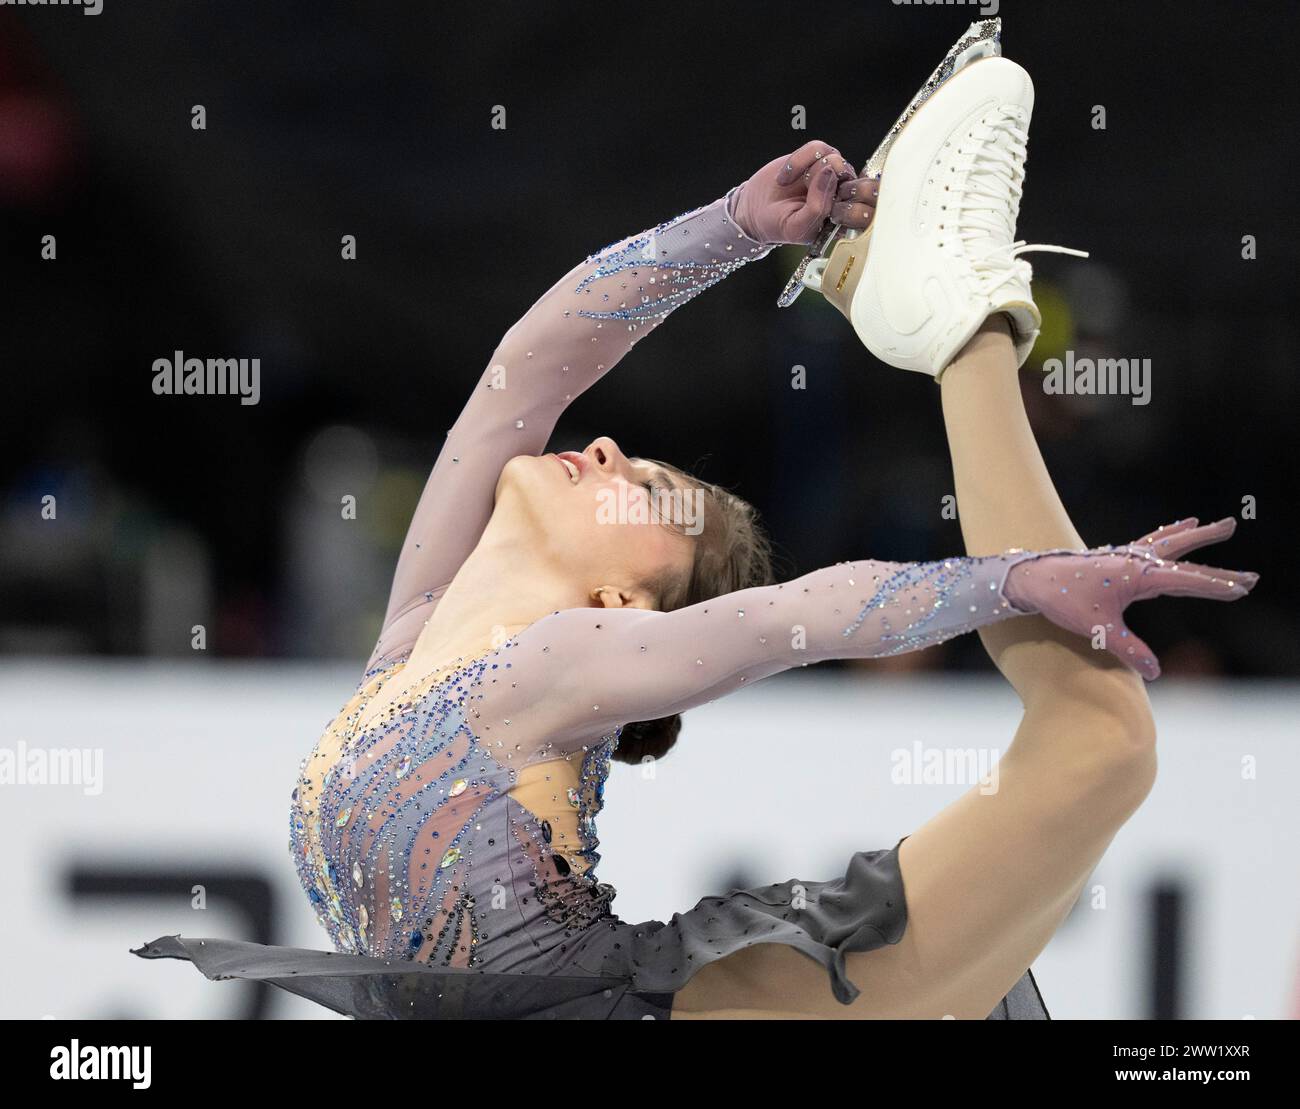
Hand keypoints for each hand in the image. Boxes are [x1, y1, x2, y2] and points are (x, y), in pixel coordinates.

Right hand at [731, 139, 878, 246]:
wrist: (755, 209)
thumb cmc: (778, 224)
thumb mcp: (798, 228)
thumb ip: (817, 208)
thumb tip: (830, 172)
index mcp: (844, 219)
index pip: (868, 212)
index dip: (855, 208)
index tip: (833, 212)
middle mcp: (844, 195)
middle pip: (864, 185)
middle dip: (840, 186)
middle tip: (817, 195)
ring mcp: (833, 173)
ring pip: (837, 163)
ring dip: (811, 174)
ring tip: (794, 187)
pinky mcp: (818, 155)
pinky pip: (817, 148)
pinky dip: (798, 161)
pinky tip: (786, 177)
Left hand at [1001, 518, 1257, 679]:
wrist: (1032, 579)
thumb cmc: (1063, 600)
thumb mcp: (1097, 628)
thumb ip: (1128, 649)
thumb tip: (1154, 672)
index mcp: (1137, 575)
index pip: (1186, 580)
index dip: (1214, 585)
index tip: (1242, 588)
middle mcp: (1134, 560)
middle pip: (1182, 555)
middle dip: (1213, 558)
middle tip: (1244, 556)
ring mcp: (1124, 556)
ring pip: (1166, 542)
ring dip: (1190, 535)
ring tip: (1212, 524)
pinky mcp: (1114, 558)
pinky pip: (1148, 543)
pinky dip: (1165, 535)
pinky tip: (1176, 527)